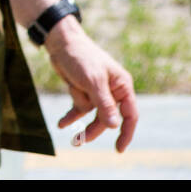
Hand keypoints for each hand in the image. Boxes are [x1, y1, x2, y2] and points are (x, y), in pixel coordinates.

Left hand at [46, 18, 137, 151]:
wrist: (60, 43)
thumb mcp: (93, 82)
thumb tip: (115, 126)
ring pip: (91, 112)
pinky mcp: (83, 90)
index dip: (126, 132)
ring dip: (79, 111)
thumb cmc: (81, 57)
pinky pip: (78, 108)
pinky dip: (70, 116)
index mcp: (122, 86)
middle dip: (94, 128)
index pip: (130, 114)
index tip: (119, 149)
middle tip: (79, 140)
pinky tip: (62, 125)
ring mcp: (97, 91)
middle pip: (107, 118)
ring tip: (66, 127)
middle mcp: (112, 90)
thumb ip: (105, 104)